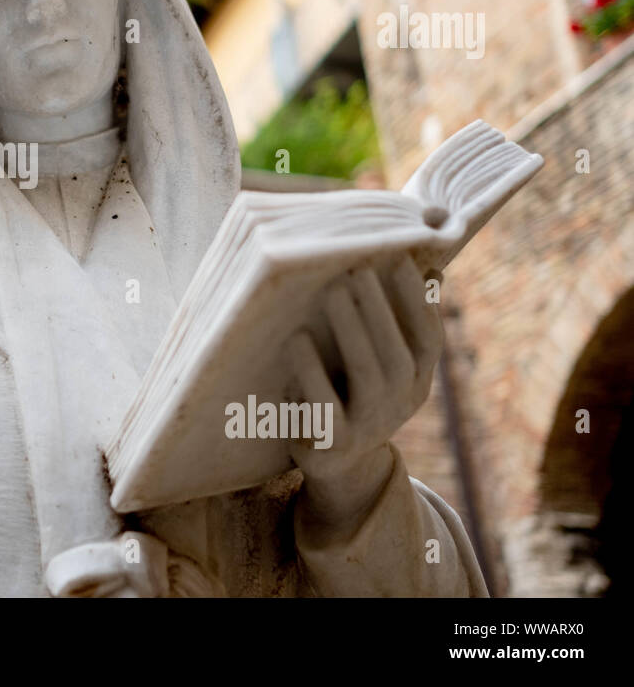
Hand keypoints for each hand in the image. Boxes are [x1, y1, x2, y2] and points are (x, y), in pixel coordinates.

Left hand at [283, 256, 441, 533]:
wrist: (336, 464)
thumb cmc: (357, 394)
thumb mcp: (385, 363)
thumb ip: (401, 321)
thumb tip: (428, 265)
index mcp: (417, 381)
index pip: (428, 340)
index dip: (418, 302)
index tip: (402, 261)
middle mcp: (400, 404)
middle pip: (396, 354)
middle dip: (378, 310)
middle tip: (357, 269)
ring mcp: (369, 427)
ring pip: (368, 377)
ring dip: (351, 331)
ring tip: (333, 293)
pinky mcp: (332, 443)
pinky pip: (324, 406)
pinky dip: (311, 372)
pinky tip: (297, 339)